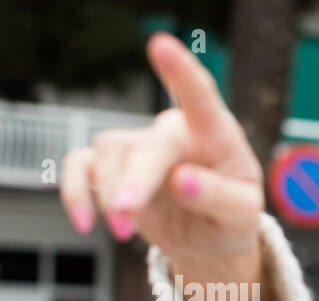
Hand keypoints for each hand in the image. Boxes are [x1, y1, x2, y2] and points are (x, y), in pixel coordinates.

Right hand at [58, 32, 263, 286]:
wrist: (210, 237)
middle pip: (147, 146)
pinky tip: (84, 222)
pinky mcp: (111, 166)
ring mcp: (139, 146)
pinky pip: (79, 165)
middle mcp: (174, 132)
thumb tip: (182, 180)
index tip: (161, 45)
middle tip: (127, 213)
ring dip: (112, 197)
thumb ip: (221, 197)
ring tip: (125, 233)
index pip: (200, 98)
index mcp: (215, 135)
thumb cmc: (232, 217)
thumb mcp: (243, 214)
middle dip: (134, 180)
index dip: (181, 72)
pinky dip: (75, 191)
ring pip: (110, 156)